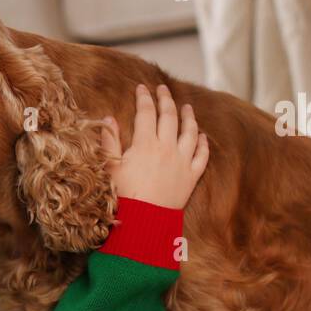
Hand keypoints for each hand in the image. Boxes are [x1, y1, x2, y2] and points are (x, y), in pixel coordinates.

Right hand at [98, 83, 208, 208]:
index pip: (146, 112)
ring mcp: (182, 162)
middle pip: (170, 117)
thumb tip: (108, 118)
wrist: (144, 222)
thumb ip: (110, 141)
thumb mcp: (110, 167)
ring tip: (187, 107)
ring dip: (189, 117)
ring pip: (190, 132)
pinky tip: (201, 136)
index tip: (141, 88)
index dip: (144, 98)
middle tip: (163, 89)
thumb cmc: (122, 197)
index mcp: (145, 144)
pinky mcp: (191, 177)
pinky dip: (203, 144)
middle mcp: (167, 148)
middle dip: (166, 99)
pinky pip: (202, 156)